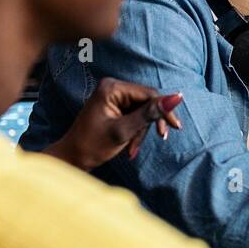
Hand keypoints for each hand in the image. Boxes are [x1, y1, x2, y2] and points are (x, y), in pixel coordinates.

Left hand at [43, 78, 182, 171]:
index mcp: (112, 88)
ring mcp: (113, 97)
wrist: (72, 159)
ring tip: (133, 149)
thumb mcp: (124, 131)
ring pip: (142, 112)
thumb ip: (149, 114)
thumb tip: (177, 97)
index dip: (164, 110)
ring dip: (142, 132)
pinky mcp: (114, 107)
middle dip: (150, 124)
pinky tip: (130, 147)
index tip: (175, 127)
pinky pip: (134, 117)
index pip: (149, 94)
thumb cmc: (92, 145)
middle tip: (161, 138)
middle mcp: (112, 88)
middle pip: (147, 102)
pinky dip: (136, 132)